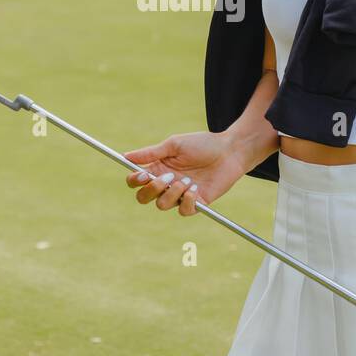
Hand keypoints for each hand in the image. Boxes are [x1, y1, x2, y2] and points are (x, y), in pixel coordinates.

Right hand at [123, 131, 244, 215]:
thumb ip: (151, 153)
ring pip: (162, 205)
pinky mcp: (196, 203)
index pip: (136, 181)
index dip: (134, 181)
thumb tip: (126, 156)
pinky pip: (183, 211)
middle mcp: (166, 184)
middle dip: (150, 190)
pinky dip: (187, 201)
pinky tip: (195, 189)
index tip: (142, 175)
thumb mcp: (174, 145)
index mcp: (158, 168)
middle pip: (143, 198)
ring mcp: (180, 195)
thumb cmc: (203, 144)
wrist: (229, 151)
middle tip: (166, 178)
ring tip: (187, 181)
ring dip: (172, 193)